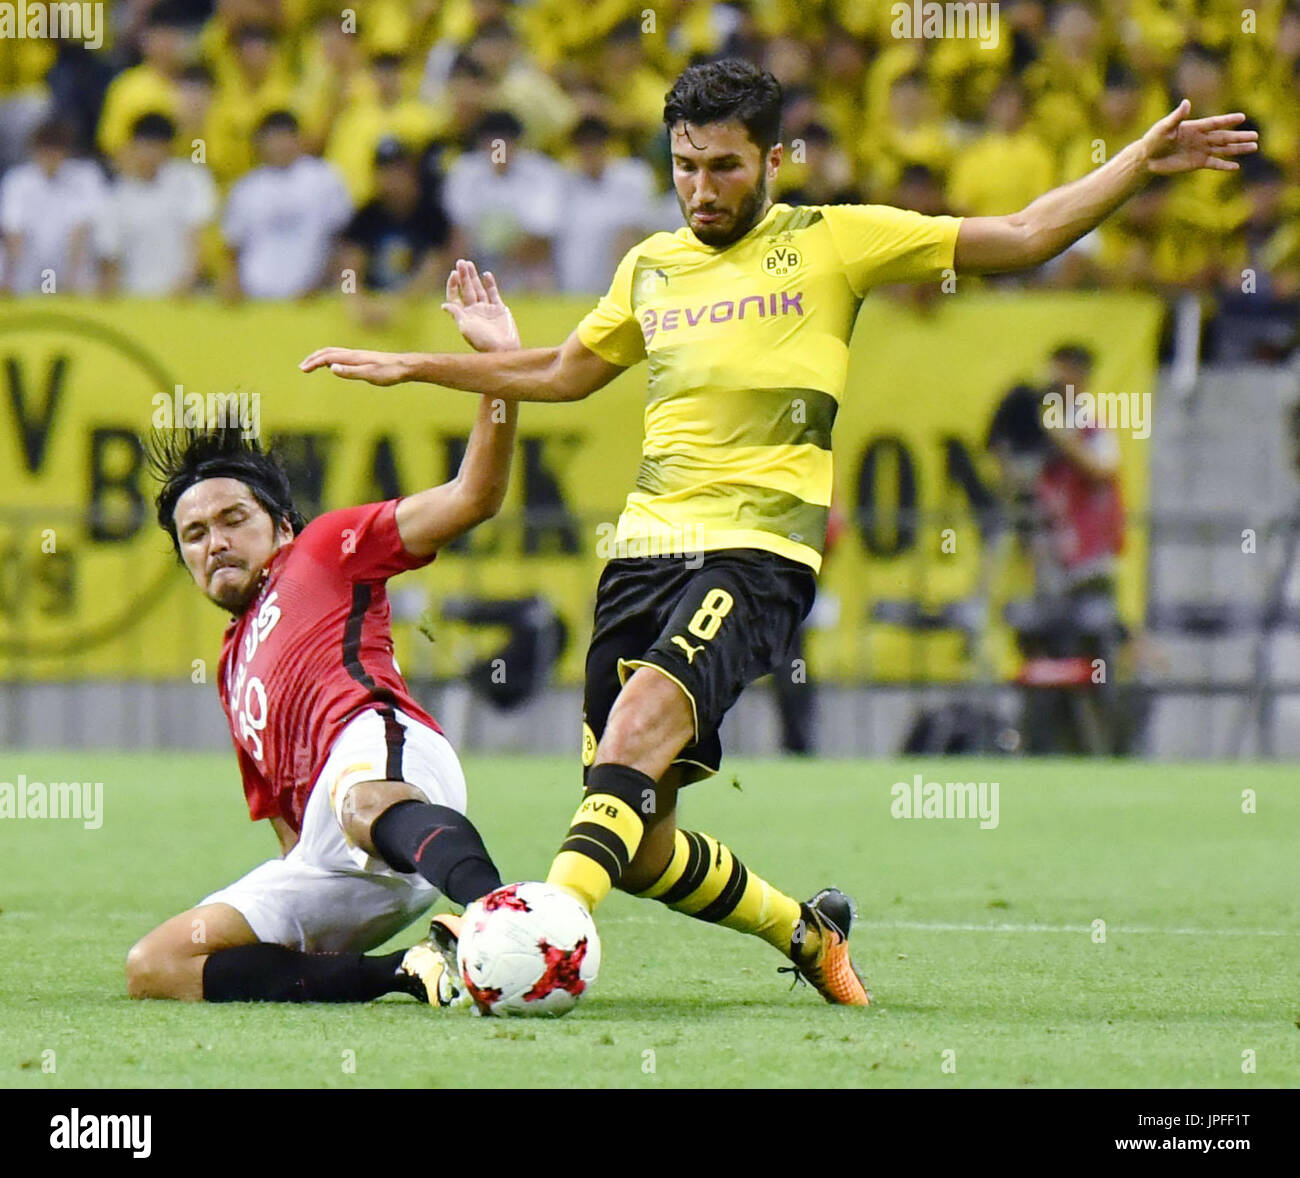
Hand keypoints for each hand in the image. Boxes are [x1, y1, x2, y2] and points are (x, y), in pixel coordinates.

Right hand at [298, 346, 411, 383]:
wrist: (406, 366)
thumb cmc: (390, 373)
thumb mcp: (370, 375)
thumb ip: (350, 372)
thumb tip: (331, 369)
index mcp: (353, 357)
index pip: (328, 358)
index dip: (314, 363)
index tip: (303, 370)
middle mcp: (354, 354)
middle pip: (328, 352)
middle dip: (313, 358)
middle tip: (302, 367)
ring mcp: (358, 356)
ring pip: (335, 353)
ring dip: (321, 357)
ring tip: (312, 365)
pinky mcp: (363, 359)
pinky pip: (342, 356)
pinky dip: (331, 358)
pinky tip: (333, 367)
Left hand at [441, 258, 519, 351]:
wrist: (503, 350)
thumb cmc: (482, 342)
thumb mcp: (466, 328)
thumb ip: (456, 314)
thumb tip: (444, 305)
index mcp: (464, 315)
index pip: (455, 297)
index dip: (453, 285)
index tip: (453, 274)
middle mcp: (474, 311)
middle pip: (467, 290)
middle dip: (463, 276)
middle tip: (461, 262)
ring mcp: (487, 310)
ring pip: (479, 289)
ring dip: (474, 277)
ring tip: (469, 264)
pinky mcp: (499, 310)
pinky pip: (494, 294)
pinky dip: (490, 284)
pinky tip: (486, 274)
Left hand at [1141, 100, 1257, 173]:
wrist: (1147, 157)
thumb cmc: (1154, 139)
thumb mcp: (1165, 127)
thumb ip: (1177, 116)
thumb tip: (1187, 102)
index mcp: (1195, 127)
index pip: (1215, 123)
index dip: (1228, 121)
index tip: (1242, 117)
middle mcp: (1201, 138)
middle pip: (1224, 137)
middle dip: (1240, 137)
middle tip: (1256, 136)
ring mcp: (1200, 150)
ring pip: (1223, 149)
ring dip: (1238, 149)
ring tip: (1253, 147)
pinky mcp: (1197, 163)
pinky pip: (1214, 164)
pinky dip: (1224, 165)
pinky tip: (1236, 166)